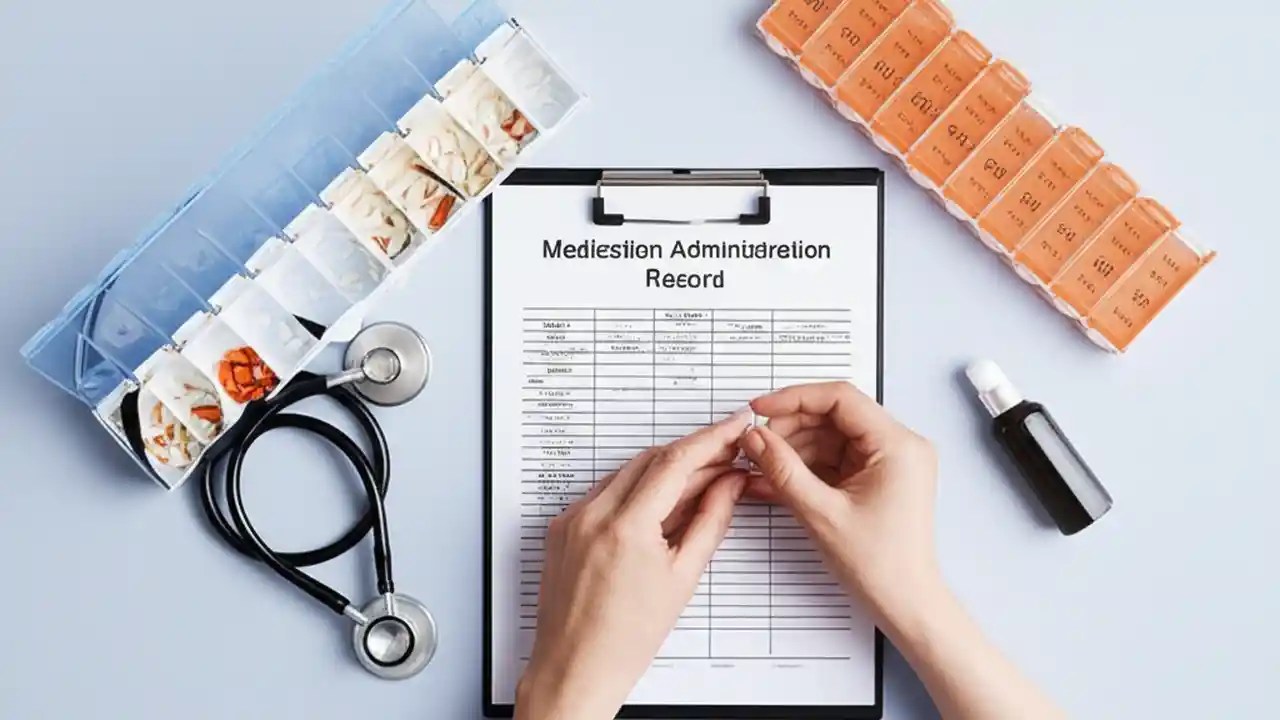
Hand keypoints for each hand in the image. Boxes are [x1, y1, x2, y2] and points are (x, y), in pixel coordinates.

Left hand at [516, 411, 750, 719]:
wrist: (576, 667)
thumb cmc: (626, 638)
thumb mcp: (683, 577)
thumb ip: (711, 521)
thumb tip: (730, 483)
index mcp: (625, 527)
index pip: (676, 462)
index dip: (712, 438)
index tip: (735, 425)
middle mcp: (592, 514)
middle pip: (652, 460)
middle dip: (693, 454)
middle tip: (727, 457)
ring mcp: (573, 518)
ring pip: (627, 473)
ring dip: (665, 471)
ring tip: (702, 482)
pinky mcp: (562, 527)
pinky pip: (605, 492)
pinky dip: (637, 490)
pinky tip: (662, 502)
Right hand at [738, 382, 940, 626]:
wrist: (905, 602)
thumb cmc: (881, 565)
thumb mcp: (821, 513)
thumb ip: (783, 469)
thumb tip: (755, 437)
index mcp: (898, 445)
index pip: (840, 399)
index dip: (794, 398)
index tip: (761, 409)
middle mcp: (899, 446)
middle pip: (834, 415)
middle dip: (791, 426)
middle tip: (757, 443)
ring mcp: (889, 461)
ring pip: (831, 436)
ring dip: (794, 447)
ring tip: (762, 464)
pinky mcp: (877, 477)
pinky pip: (835, 458)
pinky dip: (806, 465)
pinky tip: (777, 477)